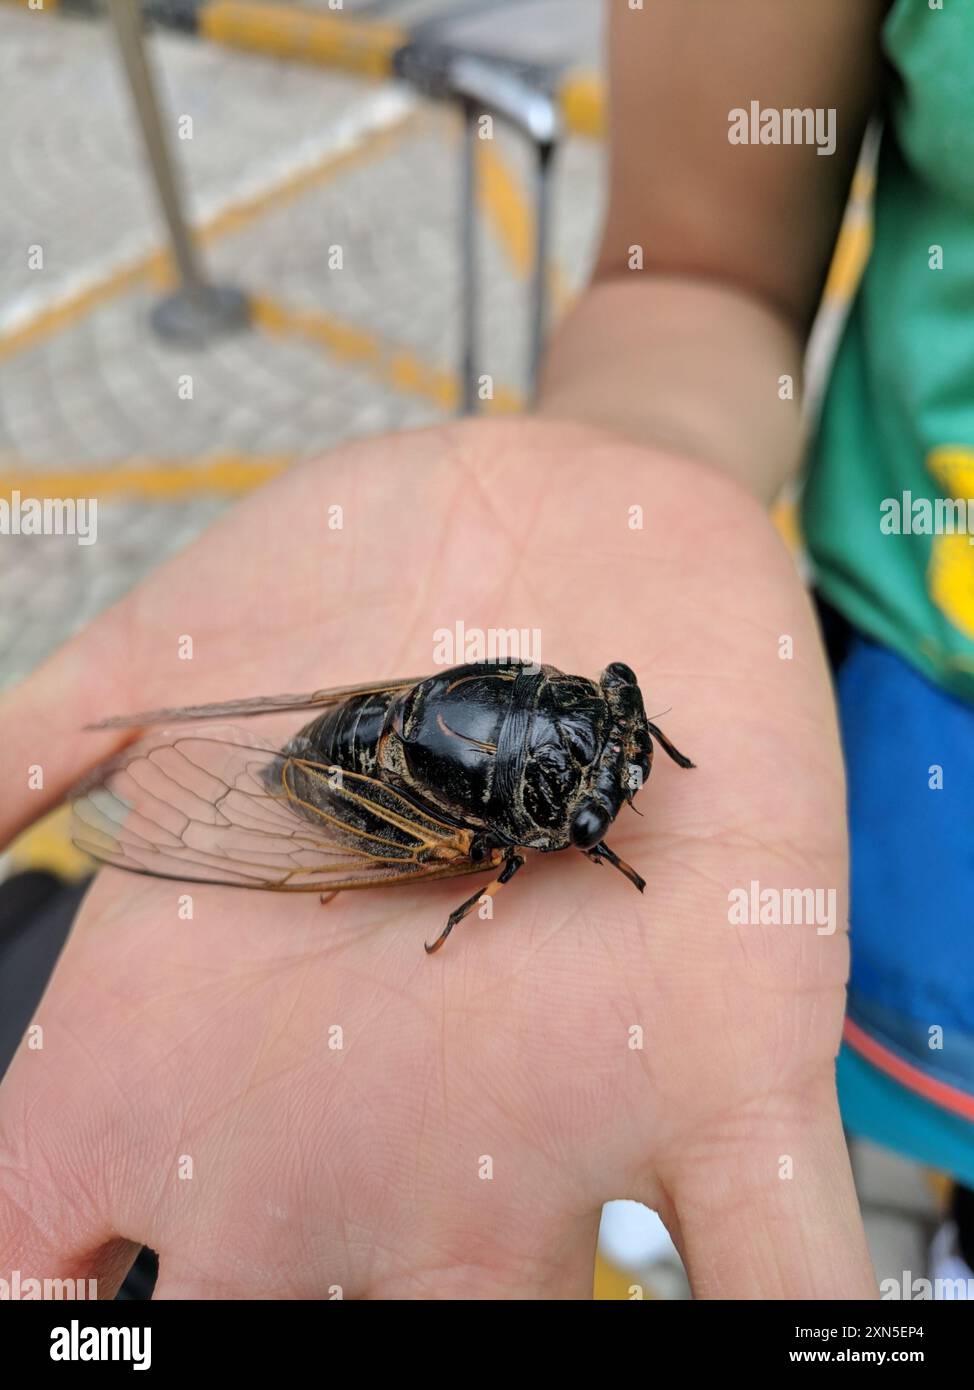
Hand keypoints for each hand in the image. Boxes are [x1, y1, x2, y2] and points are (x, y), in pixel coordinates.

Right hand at [0, 418, 873, 1298]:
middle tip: (305, 1346)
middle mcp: (368, 1116)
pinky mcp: (724, 1038)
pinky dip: (795, 1324)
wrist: (563, 514)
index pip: (59, 1264)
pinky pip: (773, 1244)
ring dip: (526, 1373)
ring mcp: (550, 1095)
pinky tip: (820, 1366)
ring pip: (529, 1334)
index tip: (71, 1321)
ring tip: (521, 1361)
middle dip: (280, 1364)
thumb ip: (37, 747)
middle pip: (289, 1345)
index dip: (50, 1317)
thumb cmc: (356, 575)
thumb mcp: (167, 654)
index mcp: (211, 1046)